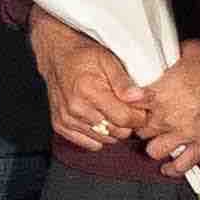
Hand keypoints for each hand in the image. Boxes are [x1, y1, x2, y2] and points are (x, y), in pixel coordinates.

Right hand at [26, 6, 145, 140]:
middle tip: (126, 107)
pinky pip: (90, 144)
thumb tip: (142, 98)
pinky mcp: (60, 126)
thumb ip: (126, 82)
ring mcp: (66, 119)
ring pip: (105, 139)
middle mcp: (75, 109)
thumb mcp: (109, 61)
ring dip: (113, 129)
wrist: (56, 55)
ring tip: (111, 110)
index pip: (125, 120)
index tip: (140, 108)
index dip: (139, 116)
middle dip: (128, 123)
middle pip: (117, 133)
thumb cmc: (84, 56)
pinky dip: (99, 135)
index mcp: (89, 92)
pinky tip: (99, 118)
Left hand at [131, 39, 199, 164]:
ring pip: (154, 150)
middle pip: (139, 130)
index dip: (127, 105)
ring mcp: (185, 133)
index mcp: (158, 94)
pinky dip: (173, 168)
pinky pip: (182, 165)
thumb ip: (164, 60)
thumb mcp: (183, 52)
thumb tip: (154, 54)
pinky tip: (167, 167)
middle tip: (147, 122)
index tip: (129, 103)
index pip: (128, 106)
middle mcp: (167, 117)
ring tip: (158, 140)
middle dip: (141, 126)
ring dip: (155, 145)